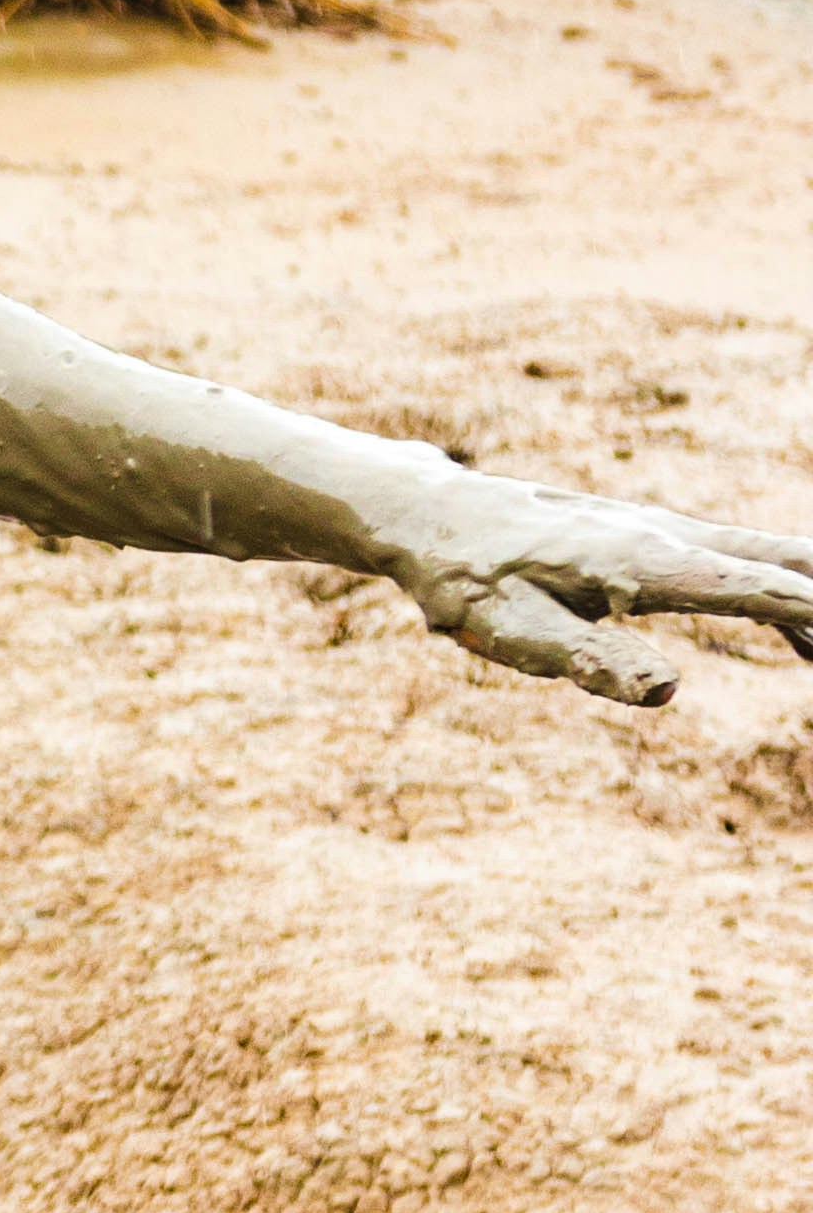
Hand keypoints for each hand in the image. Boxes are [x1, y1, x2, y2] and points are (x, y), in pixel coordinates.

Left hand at [401, 489, 812, 706]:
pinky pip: (745, 569)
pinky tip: (804, 642)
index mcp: (651, 564)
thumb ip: (589, 662)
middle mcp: (673, 538)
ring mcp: (669, 536)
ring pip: (776, 561)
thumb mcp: (514, 635)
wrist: (436, 519)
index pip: (767, 593)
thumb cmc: (469, 582)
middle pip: (792, 563)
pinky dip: (790, 597)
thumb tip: (667, 693)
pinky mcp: (656, 544)